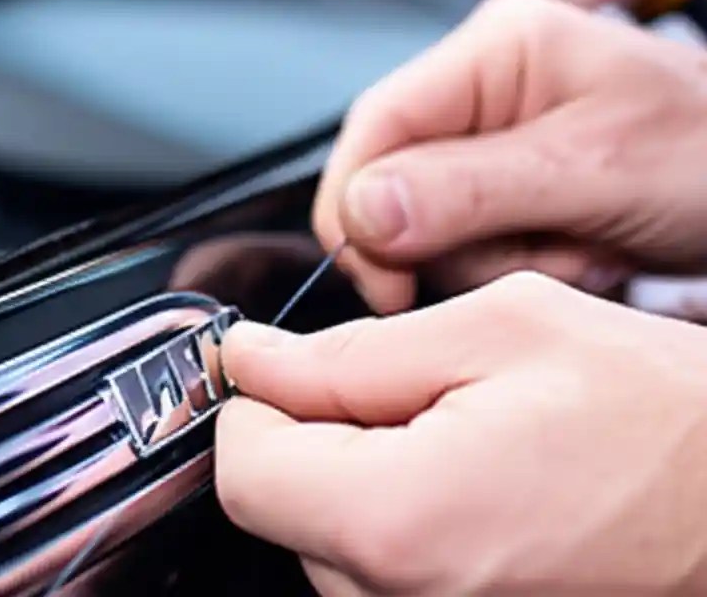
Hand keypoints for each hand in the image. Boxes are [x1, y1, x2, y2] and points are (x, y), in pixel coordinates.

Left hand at [215, 272, 706, 594]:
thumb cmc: (665, 424)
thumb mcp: (501, 332)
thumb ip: (349, 355)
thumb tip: (253, 360)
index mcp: (397, 520)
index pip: (242, 468)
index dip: (258, 402)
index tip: (293, 367)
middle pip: (281, 507)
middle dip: (317, 436)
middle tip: (417, 395)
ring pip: (328, 541)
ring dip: (366, 479)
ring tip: (467, 442)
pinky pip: (384, 573)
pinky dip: (405, 522)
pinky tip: (477, 489)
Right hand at [313, 0, 706, 313]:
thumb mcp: (595, 171)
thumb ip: (471, 190)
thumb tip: (361, 211)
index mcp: (496, 49)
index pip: (377, 125)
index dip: (360, 208)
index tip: (384, 282)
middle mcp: (483, 88)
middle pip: (394, 187)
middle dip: (461, 244)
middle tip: (541, 253)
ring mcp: (492, 139)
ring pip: (427, 228)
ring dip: (500, 264)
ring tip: (583, 250)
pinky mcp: (505, 186)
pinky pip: (467, 245)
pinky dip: (518, 269)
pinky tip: (579, 254)